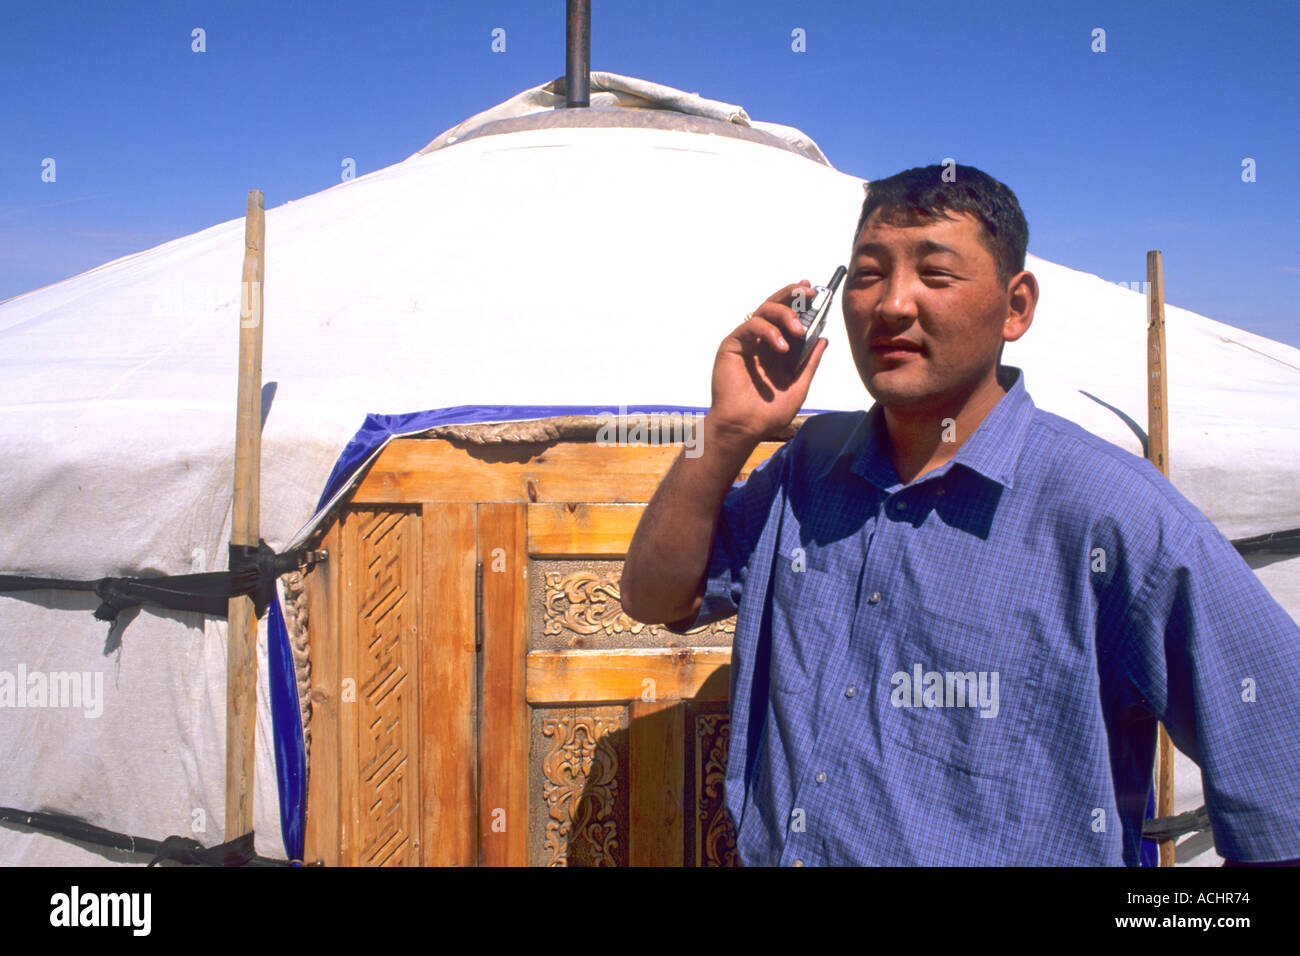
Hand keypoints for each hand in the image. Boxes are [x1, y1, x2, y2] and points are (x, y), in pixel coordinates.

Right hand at [708, 281, 828, 441]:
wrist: (745, 427)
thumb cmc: (769, 412)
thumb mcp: (798, 385)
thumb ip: (809, 362)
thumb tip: (823, 339)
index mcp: (779, 348)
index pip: (791, 317)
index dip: (803, 303)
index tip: (820, 294)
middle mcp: (763, 340)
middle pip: (776, 305)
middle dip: (793, 294)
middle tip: (809, 292)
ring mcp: (748, 341)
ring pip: (764, 309)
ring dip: (785, 314)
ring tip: (799, 331)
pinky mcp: (733, 344)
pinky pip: (751, 326)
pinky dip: (769, 332)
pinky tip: (782, 347)